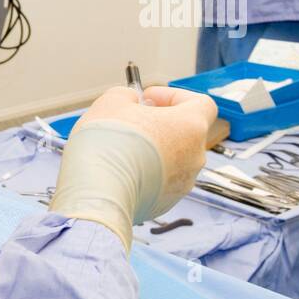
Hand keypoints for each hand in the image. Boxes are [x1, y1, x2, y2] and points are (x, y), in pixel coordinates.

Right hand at [80, 85, 218, 212]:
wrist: (97, 192)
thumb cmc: (108, 144)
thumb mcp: (111, 102)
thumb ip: (126, 95)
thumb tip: (129, 102)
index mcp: (190, 126)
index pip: (201, 104)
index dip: (174, 96)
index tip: (149, 98)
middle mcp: (195, 156)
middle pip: (184, 134)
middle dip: (159, 125)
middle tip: (131, 123)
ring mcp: (182, 183)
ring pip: (172, 160)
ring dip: (151, 151)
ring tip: (120, 150)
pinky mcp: (165, 203)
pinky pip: (158, 183)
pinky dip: (143, 175)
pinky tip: (118, 172)